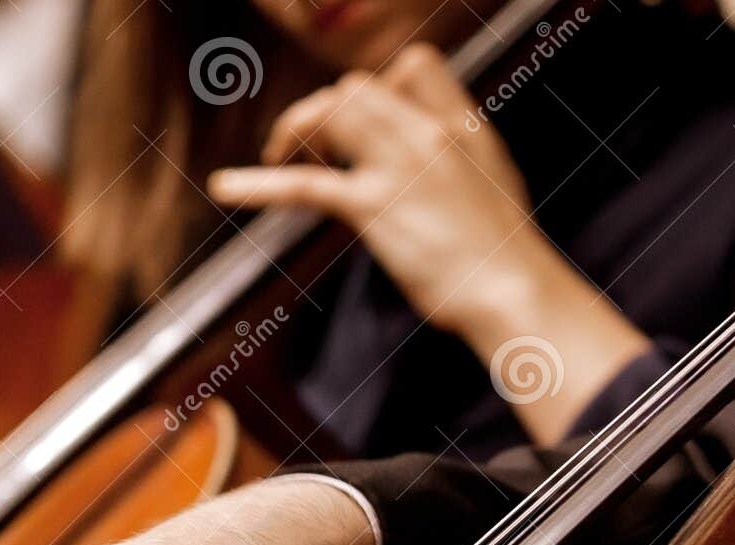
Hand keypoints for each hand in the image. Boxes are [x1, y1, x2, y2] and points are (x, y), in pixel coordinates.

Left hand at [209, 46, 652, 446]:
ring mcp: (399, 166)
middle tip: (310, 152)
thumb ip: (458, 158)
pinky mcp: (374, 207)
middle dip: (324, 113)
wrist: (512, 288)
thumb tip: (438, 157)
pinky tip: (223, 188)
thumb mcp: (491, 184)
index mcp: (460, 124)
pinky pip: (304, 184)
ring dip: (295, 131)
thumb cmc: (502, 254)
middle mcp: (428, 132)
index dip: (380, 87)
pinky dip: (256, 183)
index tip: (365, 123)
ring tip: (278, 162)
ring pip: (331, 111)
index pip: (412, 66)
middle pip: (358, 87)